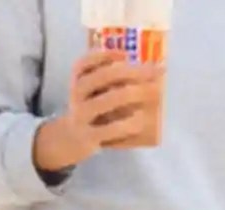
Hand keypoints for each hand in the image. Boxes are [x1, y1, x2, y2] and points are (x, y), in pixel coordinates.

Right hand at [33, 51, 163, 171]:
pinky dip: (128, 123)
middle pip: (102, 77)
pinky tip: (142, 119)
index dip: (105, 56)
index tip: (126, 54)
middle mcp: (77, 95)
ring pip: (107, 100)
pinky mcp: (89, 137)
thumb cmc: (91, 109)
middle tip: (153, 72)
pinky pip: (111, 128)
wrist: (69, 140)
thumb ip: (113, 80)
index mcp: (77, 80)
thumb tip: (151, 70)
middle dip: (131, 72)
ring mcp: (82, 116)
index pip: (85, 62)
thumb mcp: (93, 91)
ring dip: (133, 93)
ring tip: (155, 91)